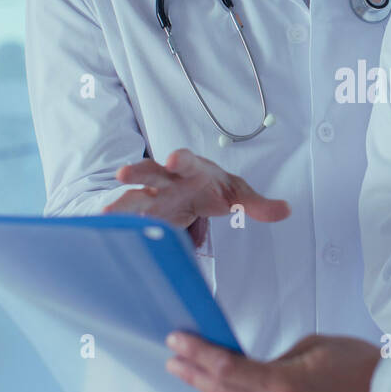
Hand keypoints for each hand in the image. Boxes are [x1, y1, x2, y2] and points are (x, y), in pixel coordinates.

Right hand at [104, 148, 290, 230]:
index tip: (173, 157)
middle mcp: (167, 180)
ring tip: (105, 213)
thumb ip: (259, 204)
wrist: (196, 192)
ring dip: (121, 204)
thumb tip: (286, 210)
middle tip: (124, 173)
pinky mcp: (145, 216)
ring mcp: (152, 198)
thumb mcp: (238, 194)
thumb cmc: (214, 188)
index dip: (180, 158)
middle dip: (139, 172)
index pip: (186, 160)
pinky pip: (130, 219)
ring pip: (134, 197)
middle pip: (151, 172)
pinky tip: (104, 234)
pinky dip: (119, 226)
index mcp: (191, 169)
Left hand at [165, 332, 380, 391]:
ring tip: (191, 374)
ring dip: (212, 391)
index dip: (197, 355)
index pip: (226, 369)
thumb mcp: (315, 346)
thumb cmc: (364, 367)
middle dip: (195, 374)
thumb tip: (260, 368)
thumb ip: (279, 359)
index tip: (176, 341)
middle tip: (172, 358)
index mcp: (282, 386)